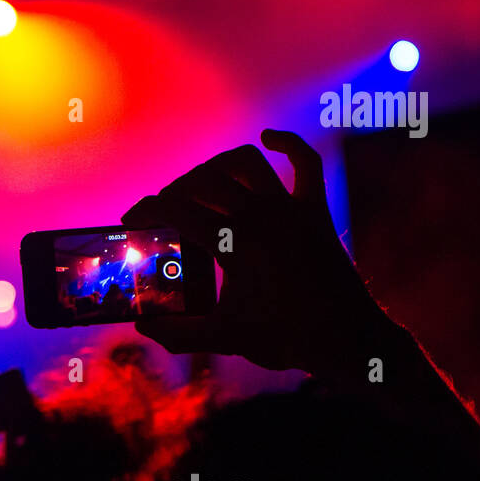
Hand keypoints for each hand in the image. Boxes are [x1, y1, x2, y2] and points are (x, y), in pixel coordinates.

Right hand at [122, 130, 385, 373]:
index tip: (132, 221)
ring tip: (199, 185)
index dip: (145, 211)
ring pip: (245, 163)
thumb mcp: (223, 338)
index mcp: (235, 242)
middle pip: (203, 182)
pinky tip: (269, 138)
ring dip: (216, 168)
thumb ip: (177, 332)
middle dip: (174, 193)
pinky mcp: (316, 211)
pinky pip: (306, 164)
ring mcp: (291, 209)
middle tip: (162, 213)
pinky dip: (288, 144)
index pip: (175, 211)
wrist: (348, 341)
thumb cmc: (286, 340)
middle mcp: (262, 216)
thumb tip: (143, 328)